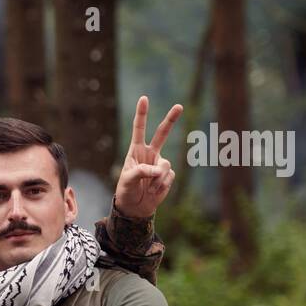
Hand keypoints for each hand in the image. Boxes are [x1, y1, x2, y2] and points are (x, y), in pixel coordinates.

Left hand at [114, 96, 180, 217]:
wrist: (135, 207)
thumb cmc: (127, 191)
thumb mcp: (127, 180)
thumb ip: (141, 171)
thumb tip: (158, 169)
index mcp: (136, 151)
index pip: (140, 129)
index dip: (142, 114)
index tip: (144, 99)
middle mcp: (150, 154)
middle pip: (162, 133)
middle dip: (171, 120)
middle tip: (179, 106)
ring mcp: (160, 164)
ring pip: (165, 165)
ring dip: (157, 179)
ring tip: (148, 188)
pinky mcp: (168, 175)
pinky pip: (169, 177)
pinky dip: (162, 186)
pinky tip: (154, 191)